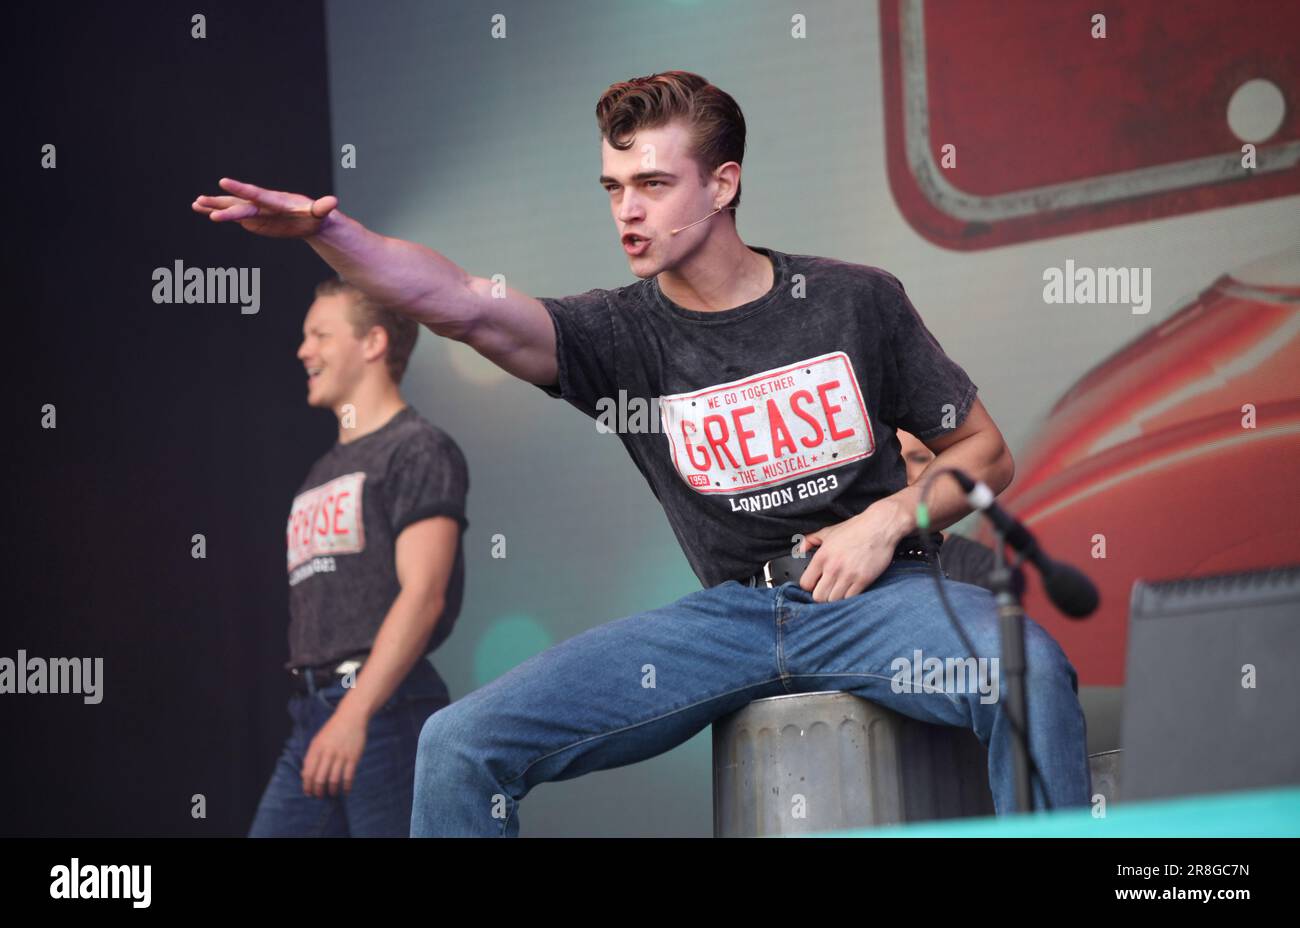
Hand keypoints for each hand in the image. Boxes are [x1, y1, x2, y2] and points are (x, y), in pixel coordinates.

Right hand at [192, 177, 338, 238]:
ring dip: (214, 206)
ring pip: (231, 207)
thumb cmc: (316, 216)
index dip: (241, 189)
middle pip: (240, 204)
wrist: (310, 219)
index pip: (256, 194)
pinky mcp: (251, 217)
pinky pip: (231, 214)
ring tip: (196, 203)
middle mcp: (262, 204)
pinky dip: (216, 211)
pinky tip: (199, 208)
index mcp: (276, 202)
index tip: (223, 182)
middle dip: (222, 205)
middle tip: (201, 202)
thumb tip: (333, 202)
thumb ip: (322, 208)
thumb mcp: (321, 214)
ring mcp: (255, 210)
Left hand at [301, 700, 367, 797]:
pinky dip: (346, 786)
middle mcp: (328, 753)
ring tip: (331, 793)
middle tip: (319, 795)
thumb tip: (304, 775)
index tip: (308, 793)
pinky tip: (345, 790)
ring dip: (332, 790)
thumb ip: (310, 757)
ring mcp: (341, 755)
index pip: (308, 772)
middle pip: (320, 778)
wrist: (351, 717)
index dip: (307, 785)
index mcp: (316, 749)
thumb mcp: (317, 740)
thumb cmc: (332, 730)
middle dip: (318, 791)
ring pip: (334, 780)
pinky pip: (348, 776)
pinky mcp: (353, 757)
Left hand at [798, 505, 903, 601]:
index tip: (815, 584)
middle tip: (827, 590)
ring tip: (838, 591)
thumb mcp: (828, 531)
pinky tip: (850, 590)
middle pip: (818, 597)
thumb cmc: (856, 528)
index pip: (805, 584)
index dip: (809, 586)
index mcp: (822, 556)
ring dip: (835, 599)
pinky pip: (850, 599)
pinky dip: (848, 598)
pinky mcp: (863, 580)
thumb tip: (800, 550)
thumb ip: (810, 540)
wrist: (880, 526)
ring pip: (833, 601)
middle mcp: (833, 568)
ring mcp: (848, 575)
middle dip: (821, 595)